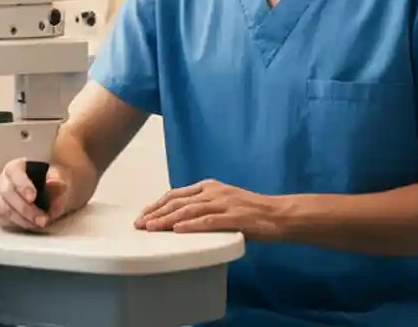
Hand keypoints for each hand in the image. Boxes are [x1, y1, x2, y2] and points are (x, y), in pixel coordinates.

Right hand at [0, 158, 72, 232]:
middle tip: (41, 219)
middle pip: (7, 192)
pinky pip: (3, 220)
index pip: (14, 172)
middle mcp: (3, 180)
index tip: (33, 198)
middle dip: (25, 208)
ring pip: (2, 208)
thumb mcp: (61, 181)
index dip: (22, 185)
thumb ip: (57, 181)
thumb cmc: (54, 185)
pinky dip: (18, 224)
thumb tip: (51, 182)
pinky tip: (32, 225)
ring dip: (21, 219)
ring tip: (39, 223)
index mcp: (16, 166)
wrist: (54, 198)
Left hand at [135, 179, 283, 240]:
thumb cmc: (251, 211)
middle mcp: (214, 192)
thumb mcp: (223, 200)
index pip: (177, 194)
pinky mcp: (234, 217)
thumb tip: (179, 216)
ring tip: (152, 227)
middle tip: (140, 224)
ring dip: (168, 220)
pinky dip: (191, 225)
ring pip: (189, 211)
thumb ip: (204, 205)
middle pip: (178, 202)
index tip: (143, 214)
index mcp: (209, 187)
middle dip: (156, 213)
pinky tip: (178, 230)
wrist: (277, 214)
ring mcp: (224, 204)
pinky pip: (208, 222)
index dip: (158, 204)